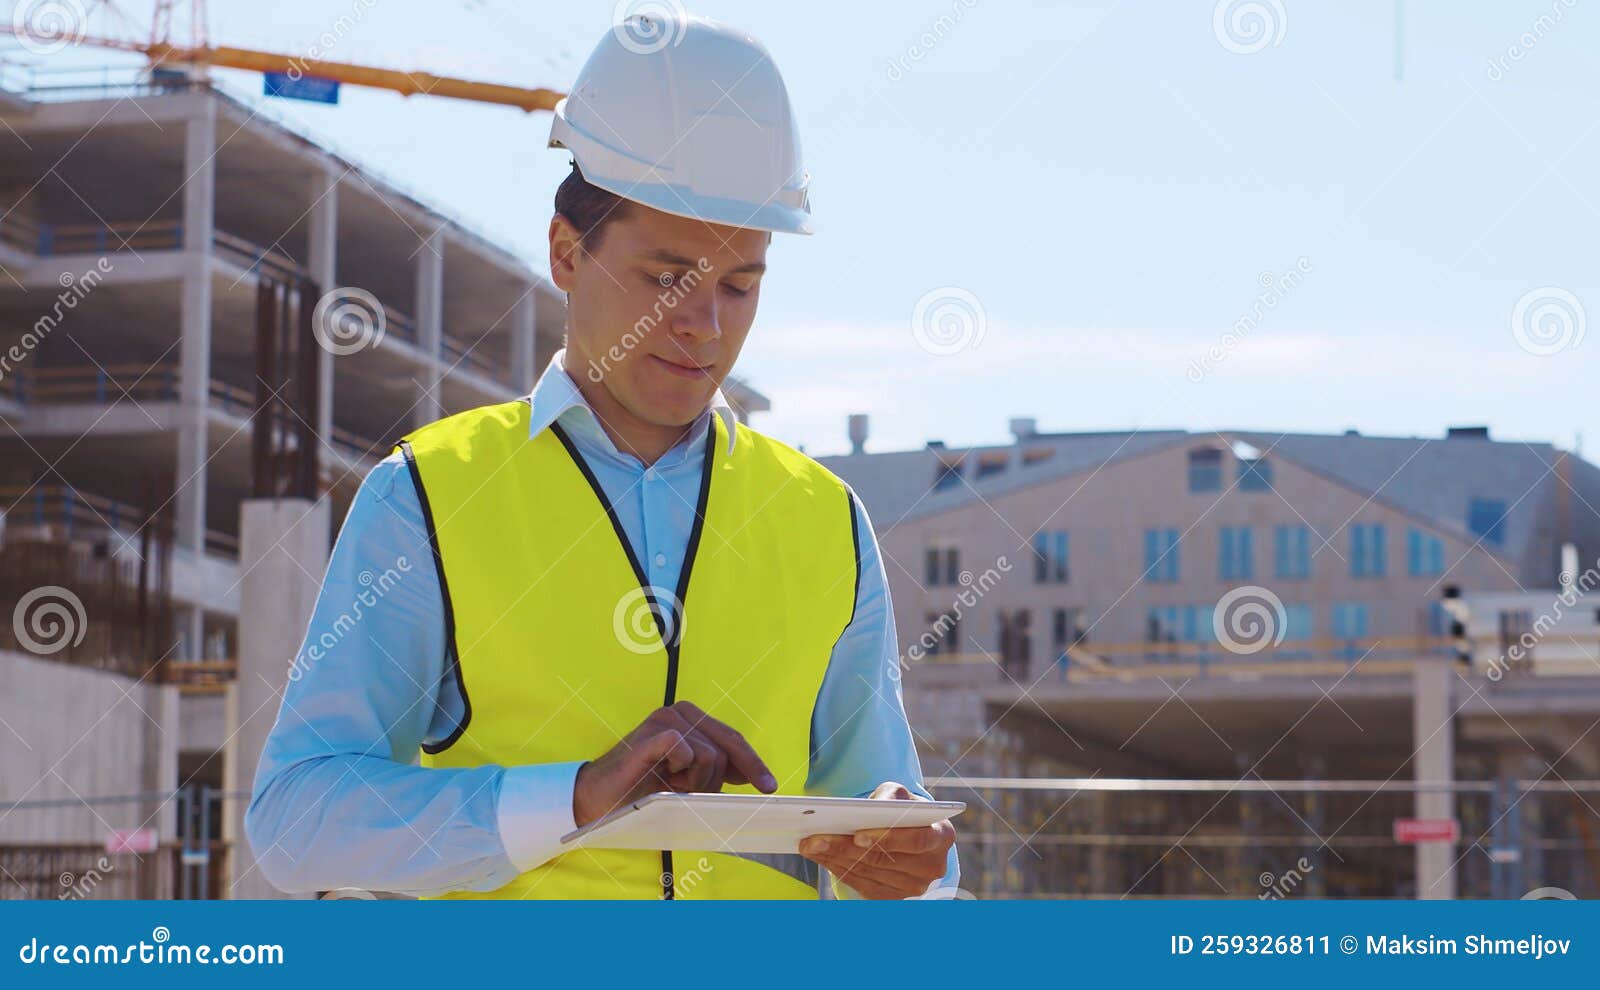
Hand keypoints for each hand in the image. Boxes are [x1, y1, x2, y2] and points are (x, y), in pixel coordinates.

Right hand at [572, 700, 776, 826]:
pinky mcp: (652, 734)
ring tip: (668, 784)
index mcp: (691, 720)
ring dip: (694, 782)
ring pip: (710, 756)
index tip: (769, 786)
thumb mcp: (687, 780)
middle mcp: (680, 713)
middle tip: (699, 795)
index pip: (733, 739)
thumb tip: (751, 775)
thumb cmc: (642, 789)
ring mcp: (665, 720)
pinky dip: (680, 770)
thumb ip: (715, 770)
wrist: (598, 798)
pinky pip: (687, 751)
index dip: (753, 763)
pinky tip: (663, 776)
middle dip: (719, 779)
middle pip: (727, 747)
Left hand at [798, 781, 955, 898]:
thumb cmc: (901, 808)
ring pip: (868, 873)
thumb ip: (889, 795)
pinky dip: (837, 870)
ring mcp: (914, 887)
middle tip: (815, 838)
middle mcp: (932, 866)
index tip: (857, 834)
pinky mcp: (895, 897)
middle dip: (846, 848)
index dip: (887, 838)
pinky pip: (862, 886)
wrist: (905, 831)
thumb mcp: (899, 793)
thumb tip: (870, 807)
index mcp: (941, 835)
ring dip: (835, 859)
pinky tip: (819, 856)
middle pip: (884, 860)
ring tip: (811, 844)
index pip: (917, 840)